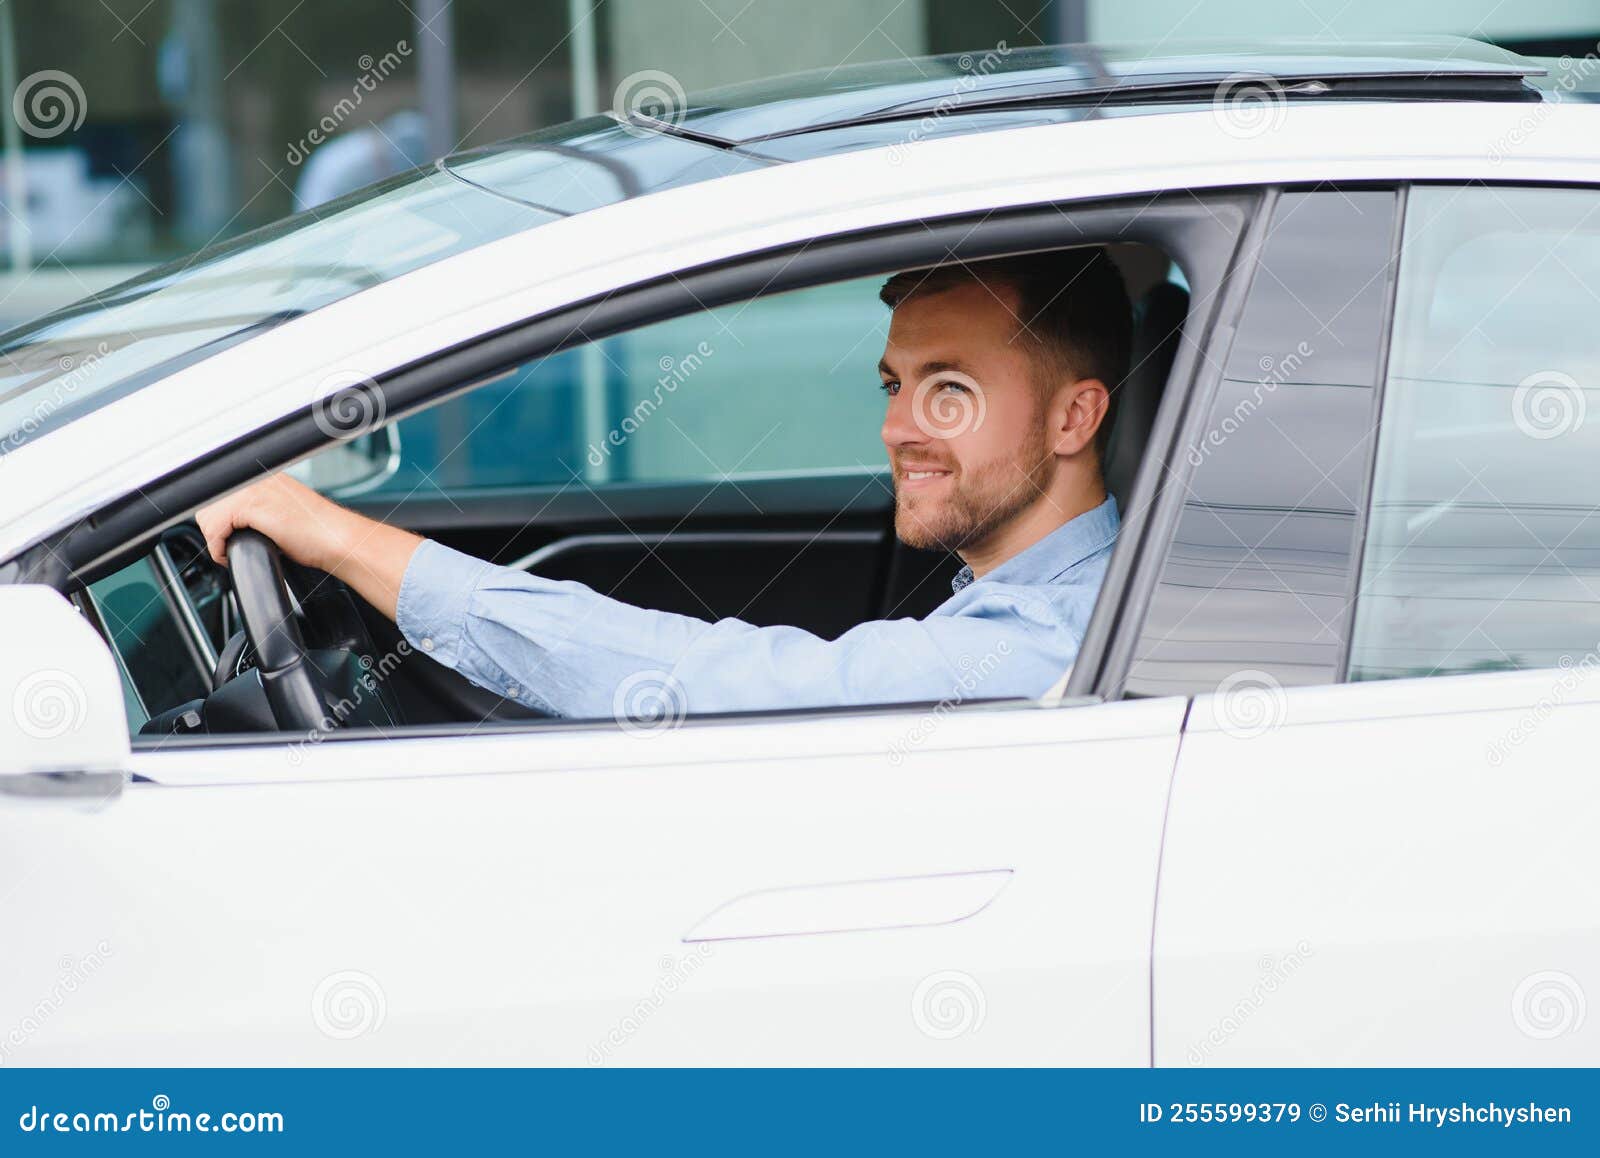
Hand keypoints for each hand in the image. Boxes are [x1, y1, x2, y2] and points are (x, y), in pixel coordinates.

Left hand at [195, 473, 345, 569]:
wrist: (336, 538)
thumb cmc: (318, 533)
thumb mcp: (283, 512)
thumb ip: (258, 510)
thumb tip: (234, 525)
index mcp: (262, 476)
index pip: (218, 494)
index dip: (219, 521)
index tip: (228, 539)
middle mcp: (255, 477)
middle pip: (206, 504)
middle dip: (215, 531)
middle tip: (232, 547)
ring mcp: (252, 488)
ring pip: (206, 516)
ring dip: (217, 540)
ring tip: (234, 551)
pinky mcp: (250, 505)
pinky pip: (214, 530)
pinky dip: (219, 549)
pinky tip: (235, 554)